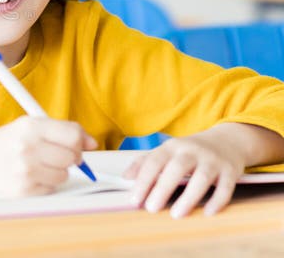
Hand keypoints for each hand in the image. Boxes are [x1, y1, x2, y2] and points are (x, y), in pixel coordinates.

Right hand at [0, 116, 97, 195]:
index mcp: (29, 126)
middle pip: (72, 157)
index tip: (75, 144)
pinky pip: (51, 189)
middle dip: (68, 157)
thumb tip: (92, 143)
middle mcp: (26, 148)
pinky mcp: (23, 191)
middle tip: (52, 154)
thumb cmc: (5, 142)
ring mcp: (24, 171)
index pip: (73, 135)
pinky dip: (45, 184)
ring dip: (56, 172)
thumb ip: (62, 130)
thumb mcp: (29, 126)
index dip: (79, 141)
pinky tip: (29, 176)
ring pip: (64, 175)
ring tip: (37, 165)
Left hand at [123, 133, 243, 218]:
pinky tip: (207, 212)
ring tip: (176, 215)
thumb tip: (125, 177)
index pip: (154, 162)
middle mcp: (192, 151)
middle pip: (176, 168)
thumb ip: (145, 162)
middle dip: (162, 188)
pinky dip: (217, 200)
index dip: (143, 181)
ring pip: (201, 178)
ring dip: (188, 197)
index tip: (134, 200)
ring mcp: (212, 160)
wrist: (227, 141)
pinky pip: (225, 187)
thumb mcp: (167, 151)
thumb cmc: (189, 151)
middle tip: (151, 208)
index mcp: (172, 147)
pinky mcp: (230, 171)